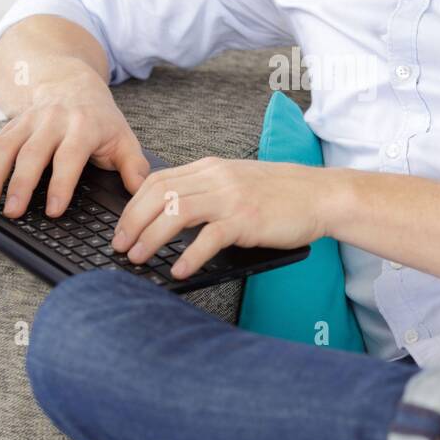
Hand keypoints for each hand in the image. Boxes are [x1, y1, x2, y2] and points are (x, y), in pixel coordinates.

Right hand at [0, 66, 150, 217]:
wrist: (70, 82)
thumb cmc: (100, 119)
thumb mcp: (124, 138)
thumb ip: (134, 167)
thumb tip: (143, 194)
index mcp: (83, 126)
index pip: (70, 155)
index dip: (61, 182)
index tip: (54, 209)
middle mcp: (52, 122)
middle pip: (33, 153)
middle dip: (21, 183)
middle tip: (13, 211)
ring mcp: (26, 123)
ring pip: (5, 148)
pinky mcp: (8, 127)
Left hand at [110, 155, 341, 278]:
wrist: (320, 195)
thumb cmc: (280, 194)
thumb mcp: (236, 182)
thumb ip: (206, 191)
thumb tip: (170, 215)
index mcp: (209, 169)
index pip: (157, 180)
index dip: (132, 205)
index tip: (121, 227)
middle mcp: (215, 178)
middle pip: (158, 194)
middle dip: (131, 221)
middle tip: (120, 246)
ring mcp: (231, 198)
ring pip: (175, 213)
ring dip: (150, 237)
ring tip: (138, 258)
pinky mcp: (246, 219)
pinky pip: (208, 237)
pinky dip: (189, 256)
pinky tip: (179, 270)